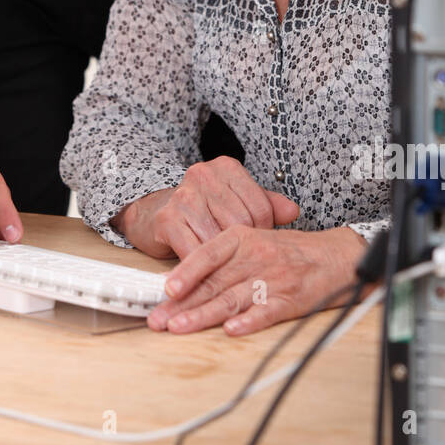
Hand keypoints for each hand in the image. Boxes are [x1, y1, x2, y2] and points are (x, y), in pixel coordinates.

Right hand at [113, 156, 299, 259]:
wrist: (151, 211)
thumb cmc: (200, 209)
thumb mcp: (234, 200)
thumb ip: (265, 204)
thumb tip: (293, 212)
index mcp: (226, 168)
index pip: (260, 206)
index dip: (263, 232)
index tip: (256, 246)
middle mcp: (204, 176)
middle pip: (241, 224)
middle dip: (244, 249)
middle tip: (243, 264)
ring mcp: (184, 197)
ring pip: (219, 240)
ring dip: (223, 262)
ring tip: (227, 273)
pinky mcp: (167, 220)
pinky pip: (195, 252)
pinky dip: (203, 269)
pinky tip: (206, 276)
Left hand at [147, 223, 366, 334]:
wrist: (336, 256)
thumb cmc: (288, 251)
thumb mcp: (252, 242)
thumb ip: (221, 260)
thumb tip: (181, 282)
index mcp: (242, 238)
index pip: (207, 254)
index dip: (185, 272)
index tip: (165, 289)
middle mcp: (255, 257)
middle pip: (213, 283)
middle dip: (182, 304)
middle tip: (158, 319)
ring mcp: (272, 279)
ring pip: (232, 299)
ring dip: (203, 316)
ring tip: (179, 328)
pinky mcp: (290, 299)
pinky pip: (266, 311)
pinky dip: (248, 321)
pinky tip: (231, 331)